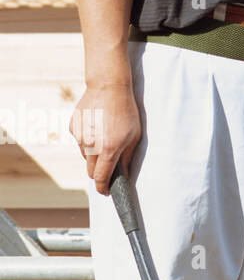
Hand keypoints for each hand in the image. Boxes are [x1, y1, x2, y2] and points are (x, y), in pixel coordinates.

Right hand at [70, 72, 141, 195]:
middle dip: (98, 173)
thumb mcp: (135, 135)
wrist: (109, 87)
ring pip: (85, 155)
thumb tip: (125, 174)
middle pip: (90, 170)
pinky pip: (80, 141)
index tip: (106, 192)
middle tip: (108, 169)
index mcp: (109, 149)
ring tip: (106, 137)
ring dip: (94, 154)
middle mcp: (91, 146)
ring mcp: (79, 137)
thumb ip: (127, 157)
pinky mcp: (73, 128)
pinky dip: (88, 140)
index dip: (103, 188)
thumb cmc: (126, 111)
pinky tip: (97, 127)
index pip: (101, 177)